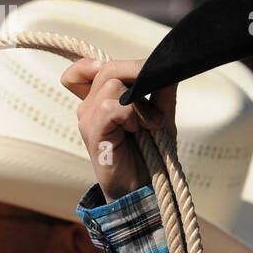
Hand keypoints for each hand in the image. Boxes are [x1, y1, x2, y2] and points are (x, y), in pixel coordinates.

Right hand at [60, 59, 177, 202]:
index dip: (100, 63)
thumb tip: (169, 63)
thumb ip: (160, 88)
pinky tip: (141, 130)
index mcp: (100, 100)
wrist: (145, 188)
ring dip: (140, 103)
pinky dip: (132, 115)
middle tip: (156, 102)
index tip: (131, 73)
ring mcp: (88, 118)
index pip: (83, 69)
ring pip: (111, 84)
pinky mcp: (93, 132)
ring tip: (151, 124)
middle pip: (107, 69)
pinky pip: (110, 107)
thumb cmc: (150, 152)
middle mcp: (89, 107)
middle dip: (138, 75)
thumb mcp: (159, 113)